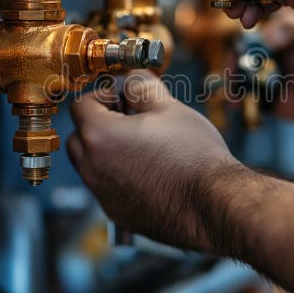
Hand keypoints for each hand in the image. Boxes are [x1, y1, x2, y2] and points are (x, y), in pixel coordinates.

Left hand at [67, 71, 239, 250]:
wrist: (214, 204)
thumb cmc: (194, 157)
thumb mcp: (169, 107)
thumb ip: (141, 86)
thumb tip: (131, 80)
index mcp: (99, 137)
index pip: (81, 105)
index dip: (104, 94)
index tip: (126, 96)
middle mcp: (93, 169)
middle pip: (79, 137)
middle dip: (99, 122)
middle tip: (131, 118)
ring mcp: (104, 195)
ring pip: (91, 165)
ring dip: (107, 150)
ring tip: (144, 144)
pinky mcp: (118, 213)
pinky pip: (108, 187)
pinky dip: (120, 175)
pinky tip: (151, 170)